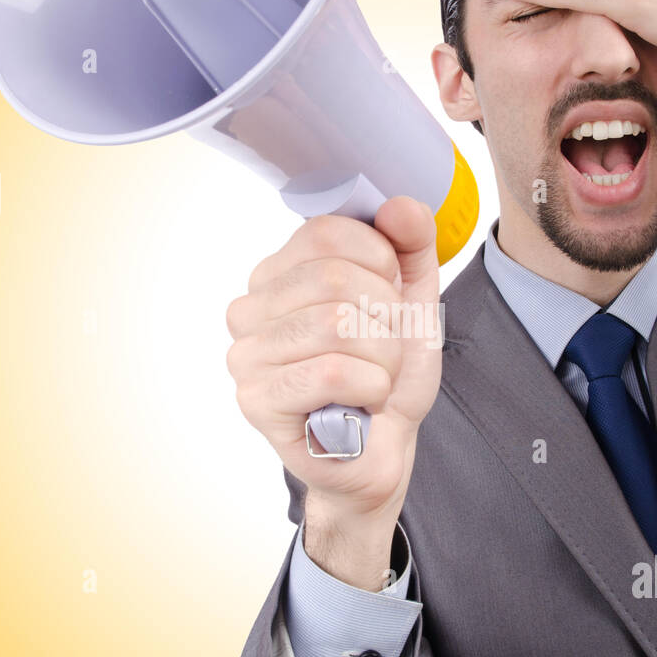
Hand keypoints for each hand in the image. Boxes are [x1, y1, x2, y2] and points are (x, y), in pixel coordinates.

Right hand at [225, 197, 441, 519]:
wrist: (382, 450)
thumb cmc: (385, 375)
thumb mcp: (411, 300)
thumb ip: (411, 245)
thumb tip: (399, 206)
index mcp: (277, 274)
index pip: (326, 233)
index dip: (380, 263)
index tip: (388, 301)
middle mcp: (249, 309)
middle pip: (336, 278)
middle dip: (387, 318)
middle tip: (386, 351)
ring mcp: (245, 355)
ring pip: (337, 324)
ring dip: (383, 357)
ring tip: (376, 379)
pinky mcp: (256, 400)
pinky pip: (332, 372)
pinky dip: (370, 387)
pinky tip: (362, 403)